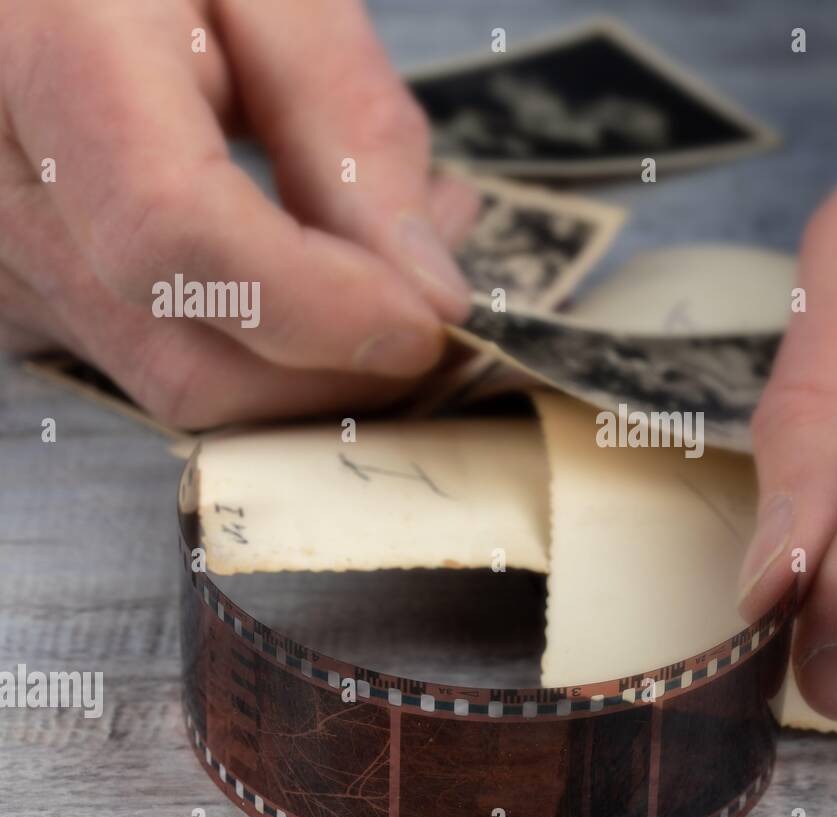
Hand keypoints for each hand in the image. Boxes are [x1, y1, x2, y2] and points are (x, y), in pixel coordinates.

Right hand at [0, 0, 478, 426]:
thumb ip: (355, 127)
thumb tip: (430, 293)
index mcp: (49, 52)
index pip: (175, 232)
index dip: (319, 305)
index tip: (429, 323)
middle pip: (188, 360)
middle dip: (345, 366)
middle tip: (437, 283)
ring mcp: (4, 264)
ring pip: (188, 386)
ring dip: (321, 359)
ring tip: (390, 248)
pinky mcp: (32, 302)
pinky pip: (170, 366)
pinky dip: (271, 347)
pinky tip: (315, 260)